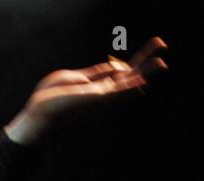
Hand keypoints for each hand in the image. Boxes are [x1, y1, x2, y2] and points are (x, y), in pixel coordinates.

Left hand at [5, 37, 168, 144]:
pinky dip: (131, 85)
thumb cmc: (50, 96)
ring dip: (146, 71)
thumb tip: (117, 68)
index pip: (112, 71)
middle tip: (162, 45)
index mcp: (92, 83)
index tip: (131, 64)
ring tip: (163, 62)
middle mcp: (100, 91)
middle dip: (144, 61)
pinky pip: (118, 90)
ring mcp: (101, 96)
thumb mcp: (71, 77)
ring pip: (127, 81)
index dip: (123, 65)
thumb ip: (95, 73)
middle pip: (126, 74)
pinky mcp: (98, 99)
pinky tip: (144, 79)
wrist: (40, 111)